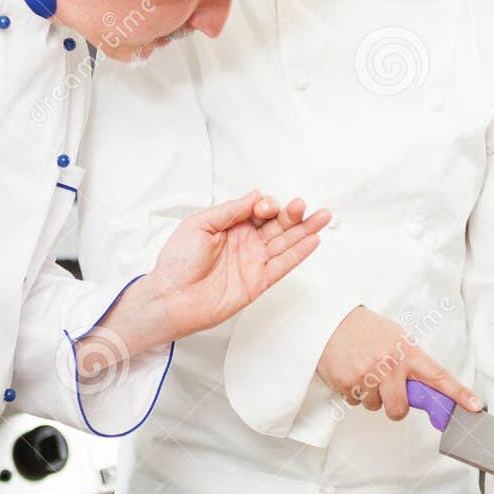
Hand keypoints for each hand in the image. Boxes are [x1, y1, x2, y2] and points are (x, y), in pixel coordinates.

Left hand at [81, 191, 330, 365]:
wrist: (171, 297)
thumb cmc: (176, 262)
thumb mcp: (199, 224)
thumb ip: (229, 210)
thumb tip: (255, 195)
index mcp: (229, 226)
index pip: (258, 210)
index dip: (266, 205)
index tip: (263, 207)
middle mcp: (244, 243)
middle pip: (277, 224)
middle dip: (292, 214)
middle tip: (302, 205)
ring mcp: (252, 262)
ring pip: (285, 243)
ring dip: (304, 230)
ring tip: (322, 216)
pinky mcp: (257, 282)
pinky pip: (283, 265)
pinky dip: (299, 253)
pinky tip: (313, 241)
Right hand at [316, 305, 481, 420]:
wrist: (332, 320)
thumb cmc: (366, 329)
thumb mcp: (396, 339)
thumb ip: (410, 362)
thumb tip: (423, 387)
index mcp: (407, 352)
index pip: (438, 376)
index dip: (458, 393)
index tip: (475, 406)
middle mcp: (389, 365)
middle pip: (400, 408)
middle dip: (395, 408)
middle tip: (388, 393)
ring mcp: (367, 376)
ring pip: (375, 406)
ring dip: (370, 396)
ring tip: (364, 372)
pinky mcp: (347, 383)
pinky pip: (355, 402)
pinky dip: (353, 392)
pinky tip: (351, 372)